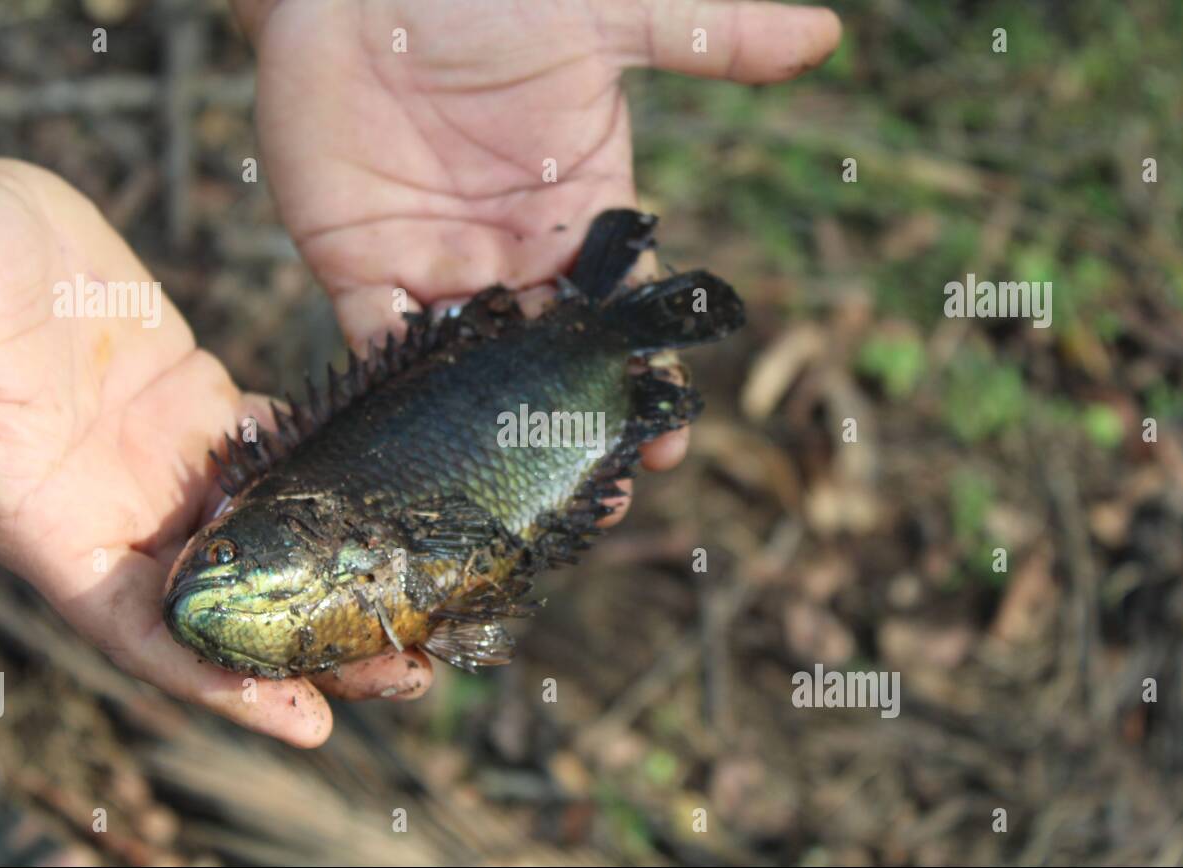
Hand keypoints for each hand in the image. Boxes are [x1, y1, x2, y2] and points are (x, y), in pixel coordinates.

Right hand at [0, 63, 426, 747]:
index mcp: (53, 523)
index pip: (145, 631)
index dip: (222, 684)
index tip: (308, 724)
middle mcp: (119, 509)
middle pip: (229, 605)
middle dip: (312, 647)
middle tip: (407, 672)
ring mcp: (165, 461)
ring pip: (267, 540)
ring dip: (338, 572)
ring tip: (422, 595)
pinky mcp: (198, 405)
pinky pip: (277, 455)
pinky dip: (332, 477)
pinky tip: (399, 487)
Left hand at [235, 0, 841, 517]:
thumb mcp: (611, 14)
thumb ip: (710, 36)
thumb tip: (825, 33)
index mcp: (579, 212)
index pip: (621, 316)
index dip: (644, 379)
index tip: (668, 440)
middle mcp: (512, 253)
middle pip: (552, 365)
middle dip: (576, 432)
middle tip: (602, 499)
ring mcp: (435, 263)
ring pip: (471, 375)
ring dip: (493, 438)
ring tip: (518, 504)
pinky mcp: (357, 263)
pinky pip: (379, 343)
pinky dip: (398, 393)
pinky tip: (421, 450)